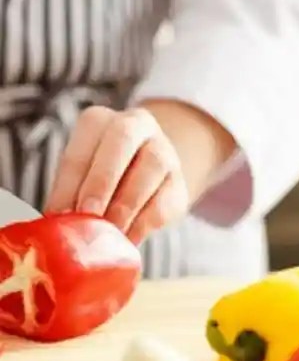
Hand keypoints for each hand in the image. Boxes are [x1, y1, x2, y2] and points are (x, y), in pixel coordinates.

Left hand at [45, 101, 234, 243]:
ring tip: (108, 233)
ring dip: (126, 204)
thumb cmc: (101, 176)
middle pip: (121, 142)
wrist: (146, 176)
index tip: (61, 214)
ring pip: (152, 167)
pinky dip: (145, 222)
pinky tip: (128, 238)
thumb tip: (56, 225)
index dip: (70, 183)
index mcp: (100, 121)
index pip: (82, 148)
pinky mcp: (180, 181)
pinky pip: (167, 199)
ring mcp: (165, 150)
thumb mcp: (80, 176)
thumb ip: (68, 194)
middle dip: (102, 181)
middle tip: (89, 215)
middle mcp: (136, 125)